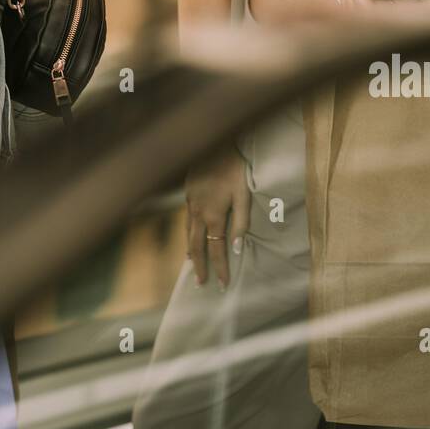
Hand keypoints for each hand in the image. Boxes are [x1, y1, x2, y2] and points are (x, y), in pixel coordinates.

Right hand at [185, 142, 250, 289]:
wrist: (211, 144)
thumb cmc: (233, 168)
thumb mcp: (243, 194)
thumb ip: (241, 222)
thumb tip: (237, 249)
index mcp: (214, 216)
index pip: (217, 249)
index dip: (220, 268)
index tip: (222, 284)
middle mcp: (199, 213)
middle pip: (197, 246)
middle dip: (200, 266)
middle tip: (200, 284)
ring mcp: (190, 203)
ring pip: (188, 234)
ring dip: (191, 252)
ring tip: (191, 265)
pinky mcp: (188, 194)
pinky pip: (186, 220)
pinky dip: (187, 234)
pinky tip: (189, 235)